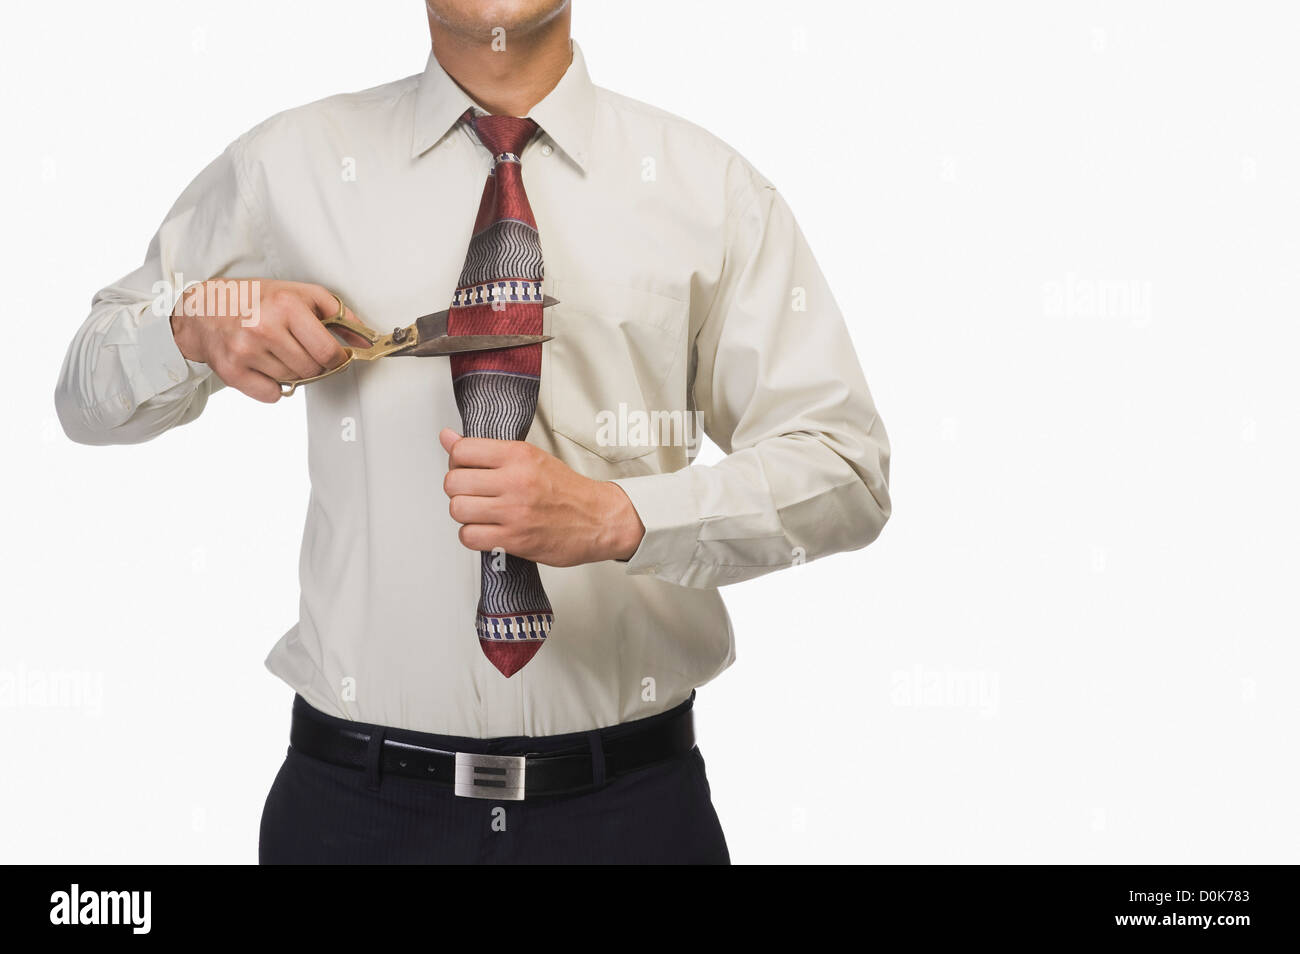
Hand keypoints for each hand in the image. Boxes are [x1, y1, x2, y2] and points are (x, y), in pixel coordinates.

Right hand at [170, 279, 351, 402]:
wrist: (206, 309)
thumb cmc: (259, 299)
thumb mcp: (301, 294)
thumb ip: (339, 316)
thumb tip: (368, 342)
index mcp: (286, 306)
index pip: (328, 352)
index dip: (338, 359)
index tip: (336, 356)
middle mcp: (264, 328)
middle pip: (313, 370)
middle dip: (313, 364)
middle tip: (300, 348)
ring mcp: (246, 352)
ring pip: (293, 382)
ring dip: (292, 372)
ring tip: (277, 351)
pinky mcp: (232, 372)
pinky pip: (271, 395)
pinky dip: (273, 386)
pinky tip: (263, 365)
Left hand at [440, 428, 644, 566]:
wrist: (598, 519)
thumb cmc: (566, 490)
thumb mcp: (530, 457)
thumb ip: (487, 450)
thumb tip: (447, 438)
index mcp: (518, 455)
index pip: (462, 451)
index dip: (457, 462)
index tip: (467, 469)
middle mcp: (515, 481)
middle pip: (453, 482)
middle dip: (458, 489)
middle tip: (473, 493)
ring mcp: (514, 512)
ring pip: (457, 509)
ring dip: (464, 514)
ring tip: (480, 513)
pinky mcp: (515, 540)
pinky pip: (469, 537)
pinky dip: (472, 535)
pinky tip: (486, 530)